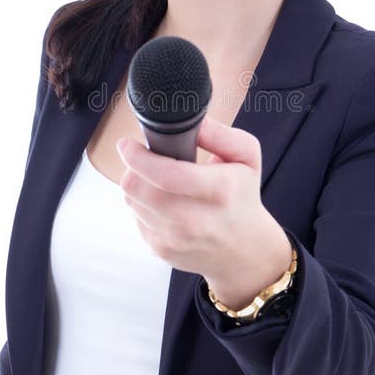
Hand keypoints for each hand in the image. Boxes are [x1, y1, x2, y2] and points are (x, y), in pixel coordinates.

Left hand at [116, 113, 291, 307]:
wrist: (245, 250)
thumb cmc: (242, 196)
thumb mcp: (246, 156)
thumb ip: (219, 134)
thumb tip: (191, 124)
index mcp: (218, 191)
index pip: (166, 175)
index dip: (137, 157)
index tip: (127, 144)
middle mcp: (194, 220)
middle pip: (137, 188)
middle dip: (133, 167)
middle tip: (146, 159)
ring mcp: (175, 239)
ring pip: (131, 201)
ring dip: (138, 185)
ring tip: (159, 181)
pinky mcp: (161, 250)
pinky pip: (135, 217)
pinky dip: (143, 205)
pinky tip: (164, 203)